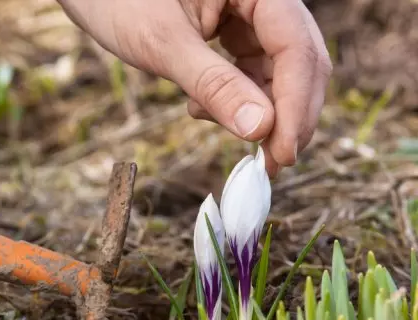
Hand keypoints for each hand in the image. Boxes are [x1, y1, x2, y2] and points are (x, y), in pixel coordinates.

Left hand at [57, 0, 331, 176]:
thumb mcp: (164, 44)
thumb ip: (213, 84)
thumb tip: (260, 130)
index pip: (295, 45)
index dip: (295, 103)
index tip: (283, 152)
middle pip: (298, 59)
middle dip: (288, 113)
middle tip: (272, 162)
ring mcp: (248, 13)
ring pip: (277, 69)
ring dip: (263, 112)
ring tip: (228, 137)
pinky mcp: (232, 31)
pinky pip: (251, 70)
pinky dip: (237, 99)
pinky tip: (201, 109)